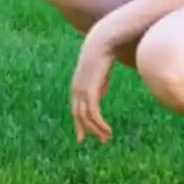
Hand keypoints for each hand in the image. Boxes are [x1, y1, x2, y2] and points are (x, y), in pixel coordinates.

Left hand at [71, 27, 116, 143]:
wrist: (102, 43)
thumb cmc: (103, 55)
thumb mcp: (100, 74)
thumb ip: (99, 85)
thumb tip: (100, 95)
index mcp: (78, 86)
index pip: (76, 109)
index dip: (80, 123)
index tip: (83, 136)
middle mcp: (77, 89)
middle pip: (79, 116)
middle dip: (88, 130)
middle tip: (101, 141)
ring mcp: (82, 90)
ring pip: (86, 117)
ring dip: (97, 129)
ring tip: (108, 137)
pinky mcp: (90, 90)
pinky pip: (93, 112)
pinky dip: (99, 124)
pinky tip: (107, 130)